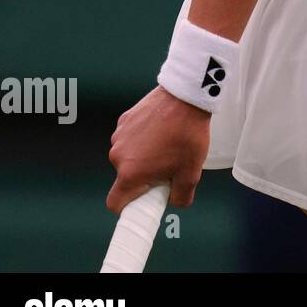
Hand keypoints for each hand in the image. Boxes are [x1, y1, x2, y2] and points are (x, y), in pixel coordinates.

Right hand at [106, 85, 210, 214]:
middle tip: (168, 166)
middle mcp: (118, 155)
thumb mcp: (191, 173)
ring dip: (144, 156)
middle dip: (144, 177)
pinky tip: (162, 129)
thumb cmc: (187, 135)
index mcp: (130, 173)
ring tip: (168, 144)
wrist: (186, 98)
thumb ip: (181, 196)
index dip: (127, 208)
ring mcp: (119, 136)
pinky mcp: (124, 120)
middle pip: (126, 177)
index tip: (142, 203)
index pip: (115, 202)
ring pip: (128, 156)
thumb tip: (175, 202)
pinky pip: (131, 138)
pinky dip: (143, 138)